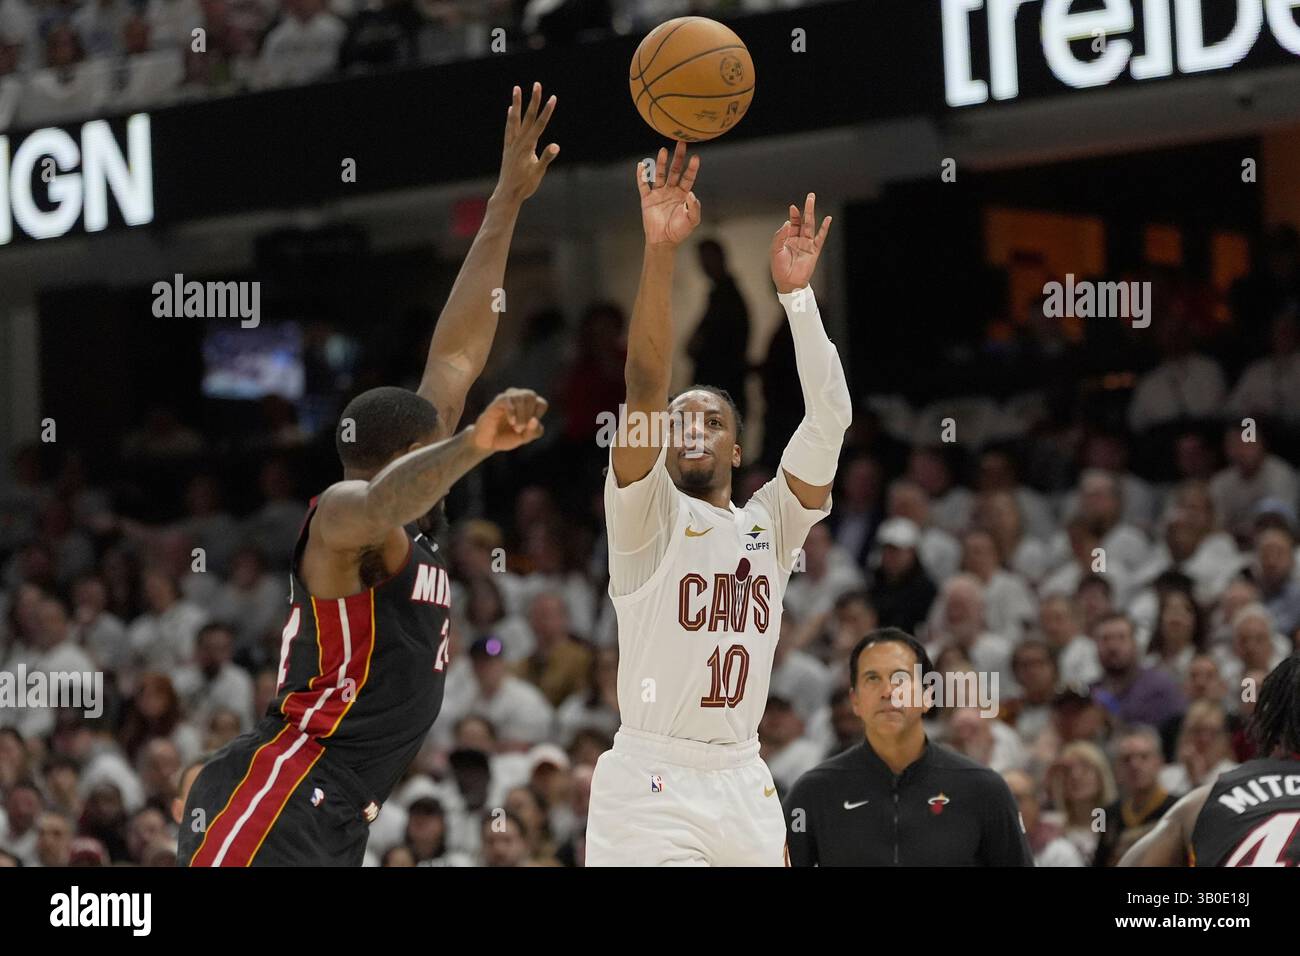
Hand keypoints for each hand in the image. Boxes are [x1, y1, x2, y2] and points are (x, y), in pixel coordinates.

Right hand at [470, 388, 547, 451]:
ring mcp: (508, 398)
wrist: (488, 442)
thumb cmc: (508, 437)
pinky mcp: (497, 402)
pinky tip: (512, 422)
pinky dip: (512, 411)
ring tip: (517, 428)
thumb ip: (534, 431)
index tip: (529, 428)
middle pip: (531, 396)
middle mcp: (519, 397)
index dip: (538, 416)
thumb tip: (535, 420)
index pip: (541, 403)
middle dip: (529, 414)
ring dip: (522, 415)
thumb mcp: (524, 438)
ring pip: (520, 397)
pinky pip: (507, 399)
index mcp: (529, 404)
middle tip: (521, 429)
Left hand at [495, 82, 559, 204]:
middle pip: (527, 116)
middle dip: (534, 100)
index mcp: (527, 146)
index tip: (553, 98)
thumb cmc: (524, 185)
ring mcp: (511, 143)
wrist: (507, 193)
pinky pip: (509, 129)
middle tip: (537, 84)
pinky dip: (510, 118)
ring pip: (514, 119)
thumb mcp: (538, 172)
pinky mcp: (508, 148)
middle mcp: (518, 141)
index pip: (540, 124)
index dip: (547, 111)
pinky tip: (510, 110)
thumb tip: (555, 146)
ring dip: (516, 103)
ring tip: (517, 89)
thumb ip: (546, 158)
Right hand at [637, 141, 700, 247]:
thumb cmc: (679, 231)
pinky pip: (643, 185)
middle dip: (678, 157)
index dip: (692, 168)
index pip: (688, 177)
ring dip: (661, 163)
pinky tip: (641, 165)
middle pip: (675, 170)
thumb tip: (691, 194)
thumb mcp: (692, 220)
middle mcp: (671, 190)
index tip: (695, 157)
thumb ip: (694, 208)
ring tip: (663, 150)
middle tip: (682, 143)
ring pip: (660, 174)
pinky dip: (641, 175)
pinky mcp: (647, 198)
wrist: (663, 241)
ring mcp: (659, 193)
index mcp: (683, 194)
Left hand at [770, 192, 831, 293]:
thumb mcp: (775, 250)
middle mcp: (798, 239)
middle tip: (810, 196)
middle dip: (806, 208)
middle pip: (804, 221)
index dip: (794, 215)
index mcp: (788, 239)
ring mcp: (807, 244)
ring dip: (812, 213)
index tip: (793, 207)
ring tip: (813, 201)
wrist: (788, 283)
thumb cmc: (779, 269)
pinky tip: (828, 219)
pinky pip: (820, 237)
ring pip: (811, 225)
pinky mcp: (814, 251)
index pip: (793, 223)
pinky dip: (824, 228)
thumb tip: (788, 223)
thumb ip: (780, 236)